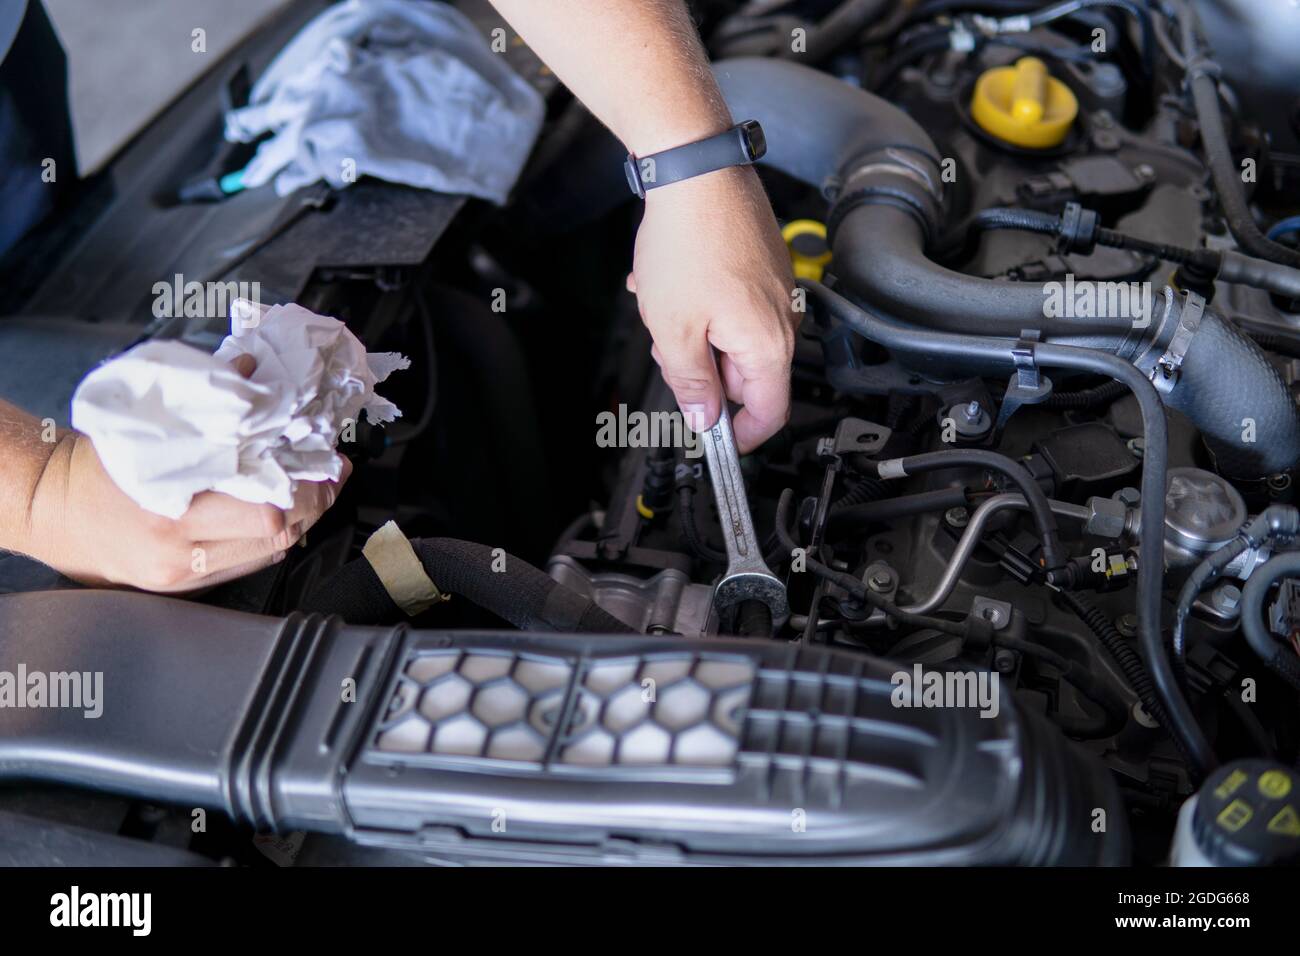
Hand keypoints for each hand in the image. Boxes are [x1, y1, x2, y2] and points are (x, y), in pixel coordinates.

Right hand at [22, 355, 349, 591]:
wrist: (52, 508)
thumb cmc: (98, 463)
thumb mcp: (149, 426)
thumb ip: (206, 405)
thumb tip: (253, 375)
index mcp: (172, 509)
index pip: (265, 510)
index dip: (307, 486)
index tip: (329, 461)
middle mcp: (181, 548)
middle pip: (277, 534)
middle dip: (314, 503)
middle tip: (333, 475)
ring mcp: (184, 572)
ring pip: (269, 554)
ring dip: (300, 522)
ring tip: (317, 492)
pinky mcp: (185, 585)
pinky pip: (247, 565)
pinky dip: (270, 541)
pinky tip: (282, 516)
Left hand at [628, 165, 797, 452]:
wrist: (695, 170)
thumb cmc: (688, 242)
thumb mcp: (674, 331)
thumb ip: (691, 383)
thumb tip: (705, 418)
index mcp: (768, 344)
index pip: (770, 412)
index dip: (743, 435)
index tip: (719, 441)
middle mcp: (782, 317)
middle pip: (745, 374)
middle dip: (703, 370)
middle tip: (668, 348)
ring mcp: (775, 288)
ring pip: (733, 336)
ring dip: (695, 333)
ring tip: (664, 305)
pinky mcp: (763, 265)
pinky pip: (733, 303)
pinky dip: (701, 303)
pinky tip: (674, 282)